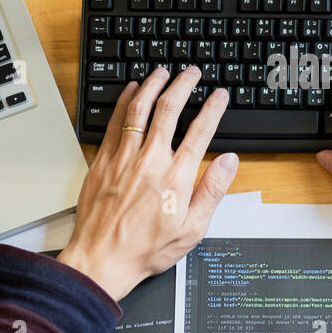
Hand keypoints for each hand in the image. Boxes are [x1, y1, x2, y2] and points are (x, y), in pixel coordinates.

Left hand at [58, 67, 238, 301]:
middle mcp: (150, 161)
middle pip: (169, 109)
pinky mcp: (103, 161)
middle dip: (183, 85)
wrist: (102, 260)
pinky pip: (115, 122)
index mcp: (176, 177)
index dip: (213, 108)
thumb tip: (229, 162)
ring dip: (153, 85)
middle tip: (192, 73)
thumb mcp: (193, 229)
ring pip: (140, 108)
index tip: (220, 96)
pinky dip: (124, 101)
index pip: (201, 131)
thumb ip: (213, 191)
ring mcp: (124, 158)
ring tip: (163, 72)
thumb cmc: (145, 249)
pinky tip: (131, 90)